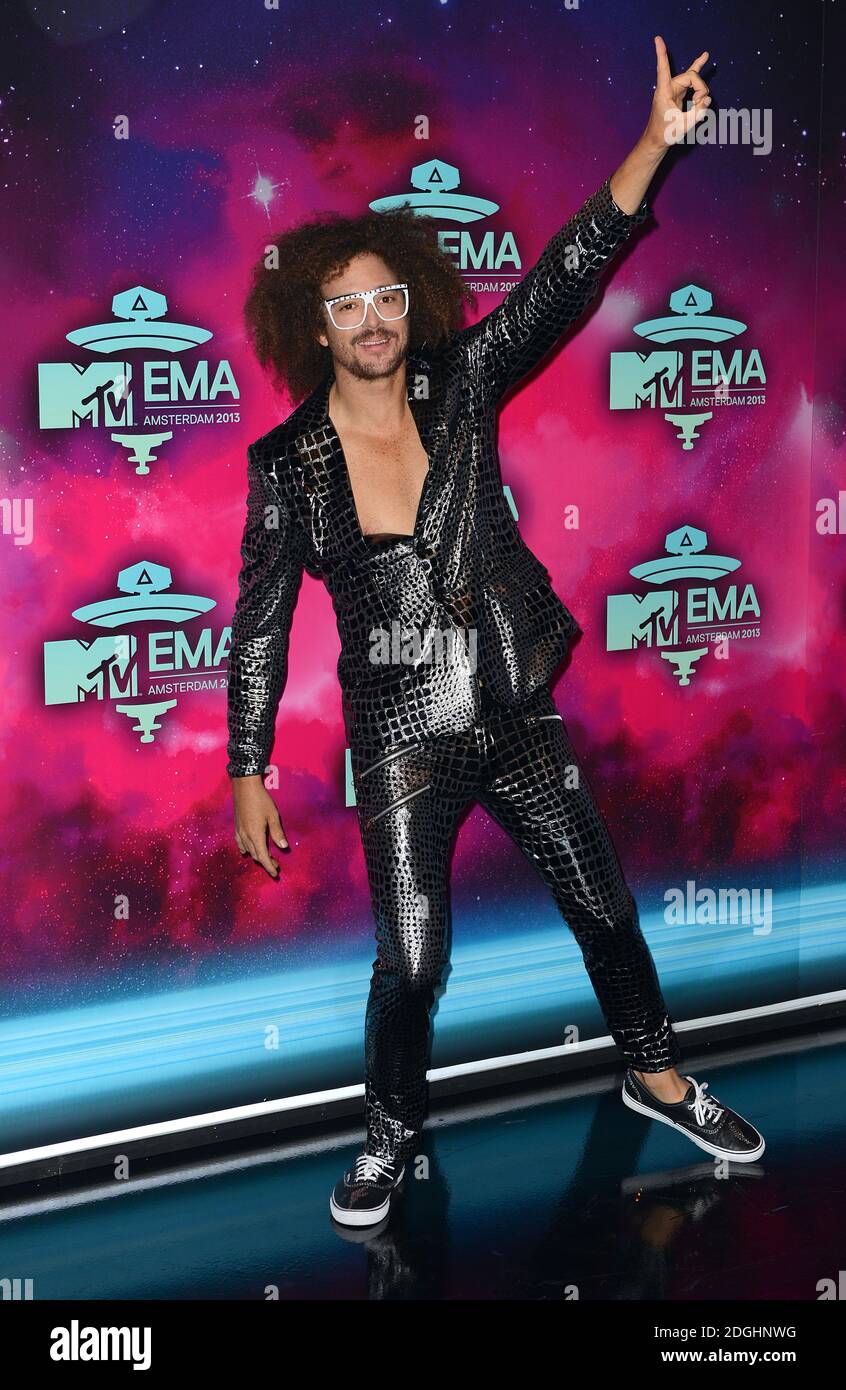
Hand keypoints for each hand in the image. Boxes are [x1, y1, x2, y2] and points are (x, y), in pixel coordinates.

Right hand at [232, 776, 287, 877]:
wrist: (244, 787)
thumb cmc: (261, 800)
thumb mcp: (273, 816)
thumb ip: (277, 833)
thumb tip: (283, 847)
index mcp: (255, 835)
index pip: (262, 857)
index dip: (269, 867)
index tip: (276, 873)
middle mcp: (245, 836)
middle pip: (255, 855)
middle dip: (266, 862)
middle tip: (276, 864)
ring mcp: (239, 832)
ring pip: (248, 850)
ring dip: (257, 856)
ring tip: (267, 857)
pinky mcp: (236, 827)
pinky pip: (240, 844)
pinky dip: (246, 849)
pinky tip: (248, 850)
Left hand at [643, 35, 710, 151]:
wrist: (657, 140)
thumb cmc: (665, 133)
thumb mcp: (683, 126)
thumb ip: (698, 112)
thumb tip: (707, 98)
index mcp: (664, 92)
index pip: (663, 69)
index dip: (661, 54)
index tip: (658, 39)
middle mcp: (669, 87)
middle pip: (691, 76)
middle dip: (701, 88)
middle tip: (701, 104)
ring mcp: (674, 88)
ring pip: (693, 79)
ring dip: (701, 89)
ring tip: (700, 101)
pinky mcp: (679, 92)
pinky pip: (691, 79)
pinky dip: (698, 69)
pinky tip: (705, 57)